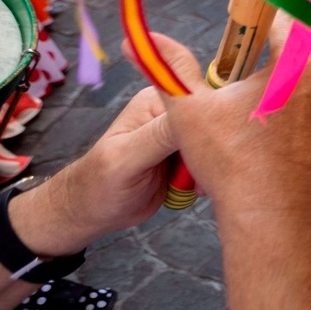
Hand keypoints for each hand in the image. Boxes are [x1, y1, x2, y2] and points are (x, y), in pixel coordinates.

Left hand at [8, 32, 201, 256]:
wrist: (91, 213)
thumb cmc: (99, 182)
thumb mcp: (127, 157)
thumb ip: (159, 135)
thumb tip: (196, 112)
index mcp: (157, 102)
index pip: (198, 97)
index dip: (214, 115)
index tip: (219, 142)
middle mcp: (171, 115)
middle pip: (212, 120)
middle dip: (213, 147)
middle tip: (204, 173)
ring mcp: (179, 138)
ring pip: (214, 143)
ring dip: (210, 165)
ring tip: (198, 186)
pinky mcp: (185, 159)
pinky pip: (209, 161)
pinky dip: (208, 176)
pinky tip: (197, 189)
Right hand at [161, 13, 310, 213]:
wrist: (274, 213)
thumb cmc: (231, 159)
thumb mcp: (190, 110)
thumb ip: (169, 68)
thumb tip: (139, 38)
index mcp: (298, 57)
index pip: (286, 16)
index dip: (266, 18)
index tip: (252, 27)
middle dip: (299, 35)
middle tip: (272, 51)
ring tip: (293, 81)